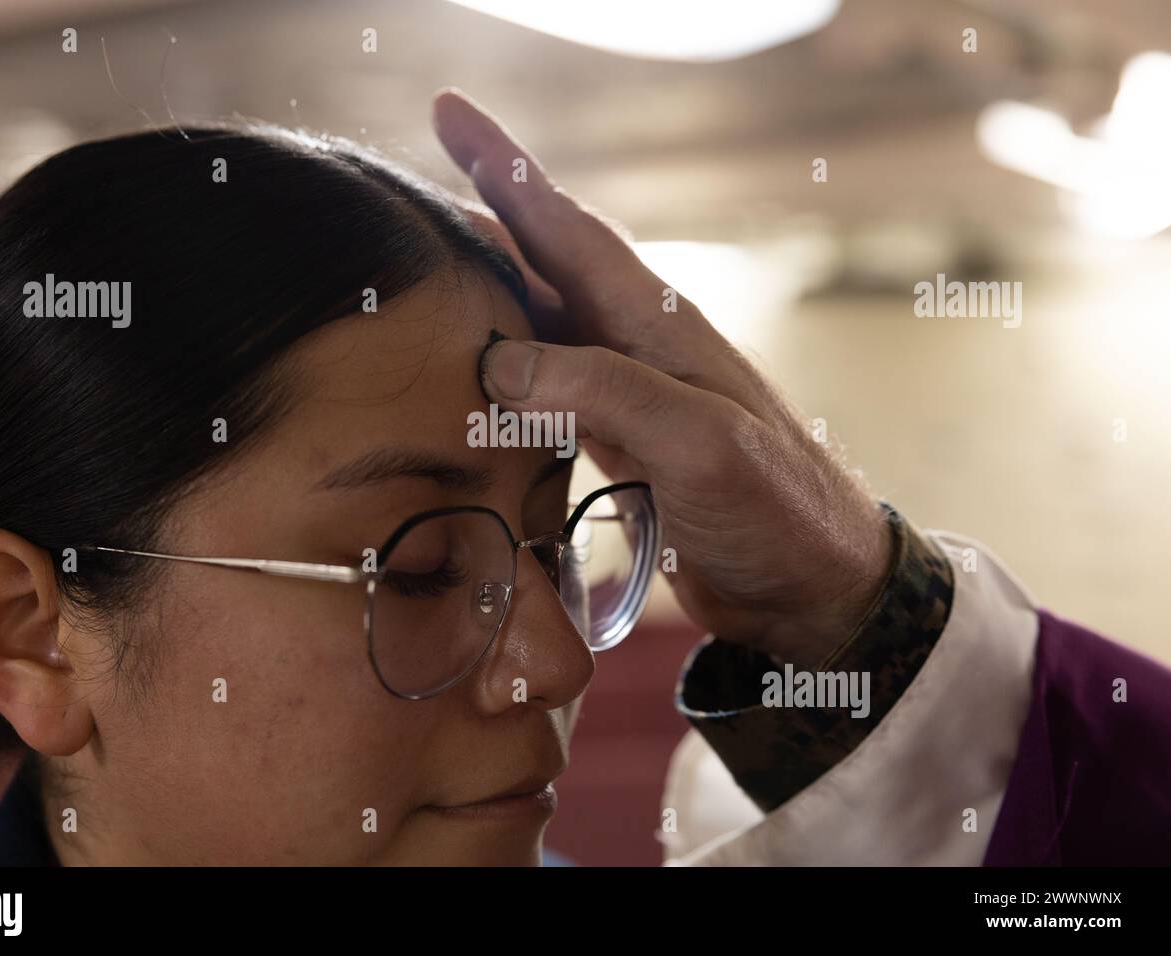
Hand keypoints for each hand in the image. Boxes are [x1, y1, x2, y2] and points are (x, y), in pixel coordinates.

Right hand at [432, 88, 894, 668]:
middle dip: (477, 218)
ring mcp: (626, 395)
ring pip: (536, 325)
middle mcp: (636, 347)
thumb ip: (608, 393)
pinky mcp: (620, 445)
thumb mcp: (701, 443)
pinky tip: (472, 379)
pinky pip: (543, 391)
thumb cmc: (777, 507)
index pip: (565, 230)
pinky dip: (500, 376)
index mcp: (657, 326)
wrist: (814, 584)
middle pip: (540, 264)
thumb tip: (501, 360)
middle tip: (408, 191)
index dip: (505, 171)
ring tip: (423, 274)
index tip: (449, 114)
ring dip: (482, 295)